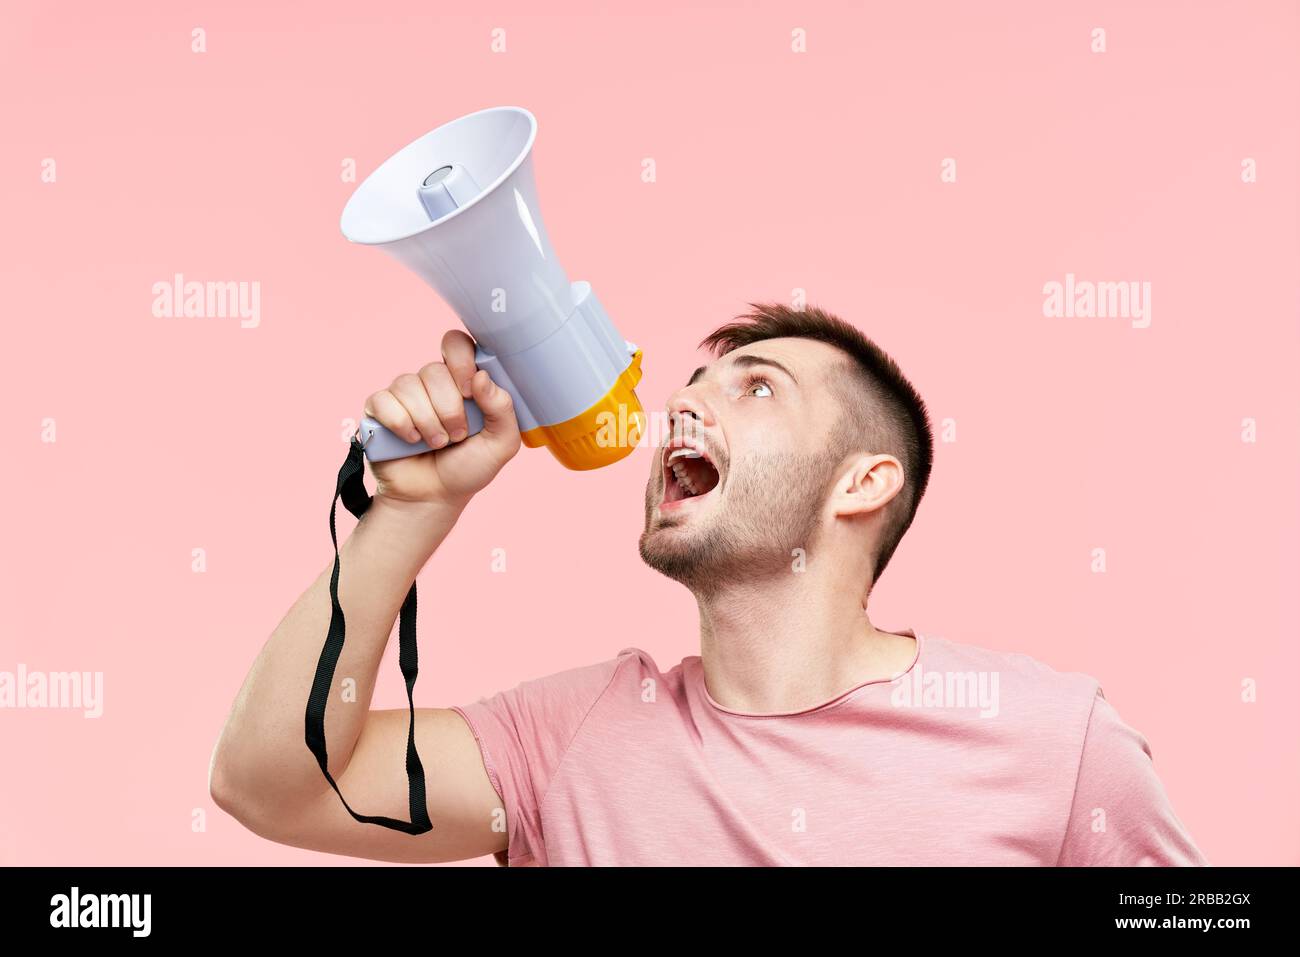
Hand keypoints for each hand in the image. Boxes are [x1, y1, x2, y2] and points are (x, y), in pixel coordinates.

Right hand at [362, 329, 521, 508]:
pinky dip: (400, 424)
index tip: (469, 392)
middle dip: (448, 409)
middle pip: (433, 370)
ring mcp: (403, 394)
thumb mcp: (500, 444)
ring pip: (408, 385)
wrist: (433, 497)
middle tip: (456, 436)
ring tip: (436, 444)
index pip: (456, 344)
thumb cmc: (467, 468)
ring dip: (427, 422)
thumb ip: (502, 409)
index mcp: (461, 381)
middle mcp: (431, 382)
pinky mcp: (378, 409)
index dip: (461, 362)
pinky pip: (384, 401)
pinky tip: (410, 441)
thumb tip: (482, 377)